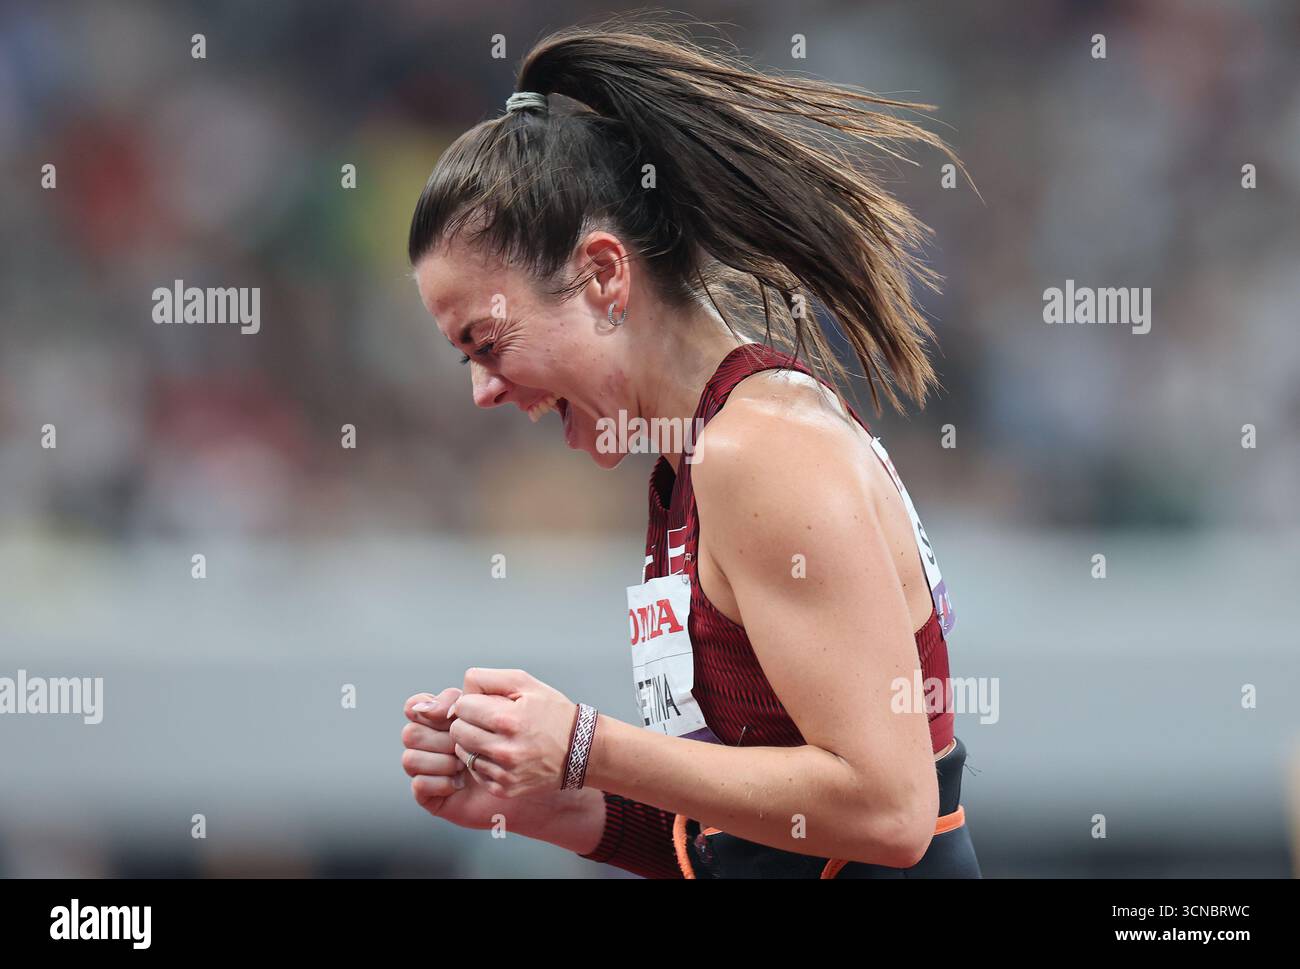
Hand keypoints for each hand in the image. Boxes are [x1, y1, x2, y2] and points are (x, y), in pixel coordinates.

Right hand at [401, 688, 511, 830]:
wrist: (535, 779)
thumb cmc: (524, 741)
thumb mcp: (511, 703)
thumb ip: (485, 686)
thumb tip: (456, 698)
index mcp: (445, 719)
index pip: (416, 706)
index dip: (427, 708)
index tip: (452, 713)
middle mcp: (433, 743)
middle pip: (410, 733)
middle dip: (438, 738)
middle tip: (465, 745)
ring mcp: (431, 770)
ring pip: (410, 759)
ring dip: (439, 761)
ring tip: (465, 765)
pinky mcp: (433, 796)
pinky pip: (419, 785)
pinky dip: (439, 783)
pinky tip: (460, 783)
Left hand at [447, 668, 578, 799]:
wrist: (582, 751)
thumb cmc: (552, 712)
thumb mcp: (525, 682)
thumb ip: (486, 679)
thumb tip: (458, 694)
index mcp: (508, 720)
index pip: (462, 707)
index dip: (472, 702)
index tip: (486, 704)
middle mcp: (504, 750)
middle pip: (457, 731)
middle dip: (468, 722)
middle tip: (488, 721)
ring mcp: (504, 773)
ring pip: (462, 753)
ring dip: (472, 742)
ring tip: (495, 737)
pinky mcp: (504, 789)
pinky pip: (474, 772)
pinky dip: (482, 761)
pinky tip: (500, 754)